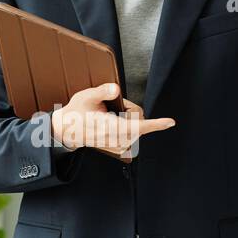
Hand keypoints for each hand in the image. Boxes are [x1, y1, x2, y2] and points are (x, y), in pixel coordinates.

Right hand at [50, 82, 174, 158]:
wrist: (68, 131)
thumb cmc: (77, 113)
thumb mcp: (86, 96)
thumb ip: (102, 91)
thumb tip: (115, 89)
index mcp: (110, 127)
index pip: (138, 126)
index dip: (155, 124)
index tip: (169, 122)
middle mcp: (116, 139)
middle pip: (139, 120)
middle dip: (131, 110)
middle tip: (112, 107)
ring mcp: (118, 145)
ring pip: (137, 126)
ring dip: (129, 118)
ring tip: (109, 116)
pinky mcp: (119, 148)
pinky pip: (132, 133)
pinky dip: (126, 125)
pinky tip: (111, 124)